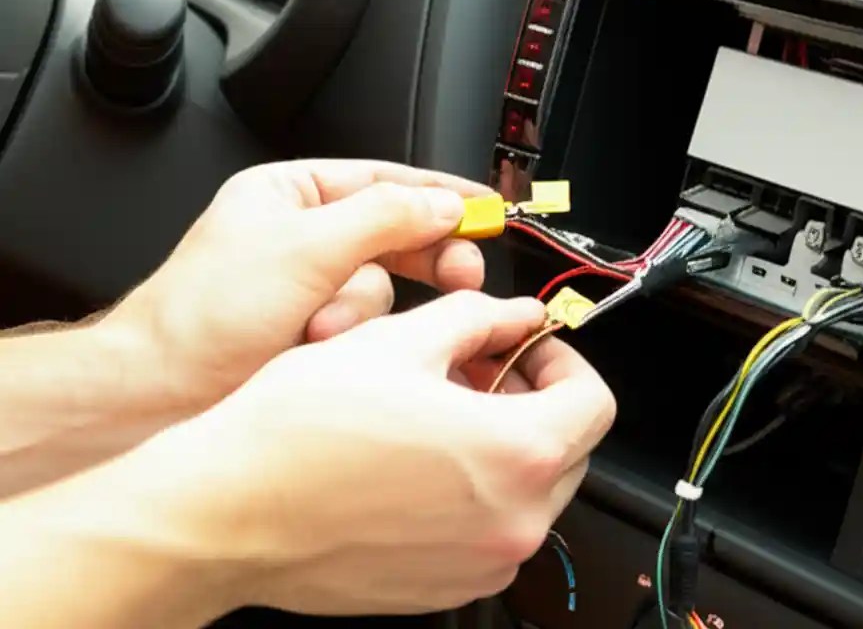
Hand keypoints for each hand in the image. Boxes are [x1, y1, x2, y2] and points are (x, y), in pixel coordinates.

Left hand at [103, 159, 492, 411]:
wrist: (159, 393)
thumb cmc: (203, 316)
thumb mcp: (305, 248)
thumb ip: (385, 219)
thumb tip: (444, 204)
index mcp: (292, 194)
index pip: (385, 181)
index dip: (440, 192)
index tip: (488, 208)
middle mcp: (305, 236)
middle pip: (396, 234)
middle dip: (423, 257)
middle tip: (464, 272)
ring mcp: (312, 287)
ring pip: (385, 287)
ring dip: (360, 310)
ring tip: (323, 326)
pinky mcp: (318, 333)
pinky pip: (368, 326)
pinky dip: (349, 336)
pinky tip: (317, 344)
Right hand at [122, 290, 616, 616]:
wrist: (224, 512)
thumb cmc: (297, 432)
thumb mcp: (398, 341)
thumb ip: (479, 320)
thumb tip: (515, 316)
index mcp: (517, 454)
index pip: (595, 401)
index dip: (561, 358)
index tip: (525, 345)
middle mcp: (514, 522)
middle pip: (568, 448)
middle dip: (533, 399)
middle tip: (477, 368)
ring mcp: (481, 564)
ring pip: (529, 491)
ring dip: (503, 445)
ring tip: (438, 412)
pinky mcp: (446, 588)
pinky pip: (489, 532)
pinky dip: (474, 492)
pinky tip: (417, 460)